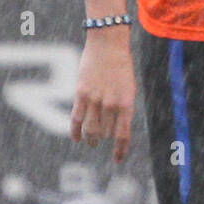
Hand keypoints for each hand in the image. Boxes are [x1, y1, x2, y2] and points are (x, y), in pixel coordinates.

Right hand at [70, 32, 136, 163]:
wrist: (108, 44)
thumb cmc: (121, 66)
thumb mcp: (128, 88)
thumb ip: (122, 107)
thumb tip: (114, 128)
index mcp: (127, 103)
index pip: (123, 135)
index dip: (120, 150)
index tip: (117, 160)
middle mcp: (111, 104)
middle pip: (105, 133)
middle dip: (104, 138)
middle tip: (100, 140)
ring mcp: (95, 99)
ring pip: (90, 129)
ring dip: (91, 138)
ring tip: (91, 142)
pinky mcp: (81, 94)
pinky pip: (76, 119)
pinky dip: (75, 131)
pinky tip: (76, 138)